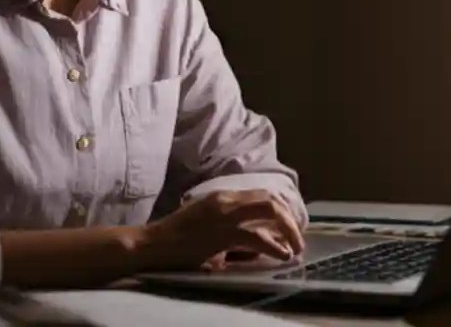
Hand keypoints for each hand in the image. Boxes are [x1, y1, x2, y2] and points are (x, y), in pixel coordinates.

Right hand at [140, 189, 305, 270]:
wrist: (152, 244)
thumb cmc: (176, 237)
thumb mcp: (207, 222)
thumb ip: (231, 226)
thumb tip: (258, 240)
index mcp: (223, 196)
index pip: (262, 194)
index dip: (282, 209)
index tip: (291, 225)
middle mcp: (227, 200)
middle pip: (271, 200)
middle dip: (290, 219)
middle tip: (298, 239)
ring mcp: (225, 215)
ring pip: (270, 211)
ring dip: (289, 230)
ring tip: (296, 248)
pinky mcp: (222, 233)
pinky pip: (256, 236)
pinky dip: (274, 246)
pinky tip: (282, 255)